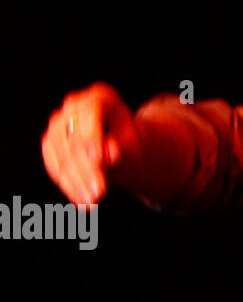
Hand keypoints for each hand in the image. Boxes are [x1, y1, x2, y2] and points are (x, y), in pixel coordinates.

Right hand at [41, 83, 144, 203]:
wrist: (118, 145)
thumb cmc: (128, 141)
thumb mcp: (133, 142)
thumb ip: (123, 146)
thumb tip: (110, 153)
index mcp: (98, 97)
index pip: (89, 112)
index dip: (91, 135)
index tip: (99, 158)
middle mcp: (73, 107)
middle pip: (74, 139)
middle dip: (86, 169)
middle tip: (99, 193)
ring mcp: (57, 125)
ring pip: (62, 156)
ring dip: (76, 182)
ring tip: (91, 203)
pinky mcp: (50, 145)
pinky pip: (55, 166)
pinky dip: (68, 186)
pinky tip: (81, 203)